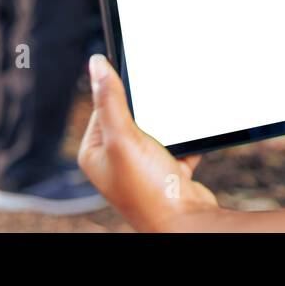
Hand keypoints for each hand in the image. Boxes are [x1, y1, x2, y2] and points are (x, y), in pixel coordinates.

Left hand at [78, 54, 220, 231]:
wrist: (185, 223)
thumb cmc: (148, 190)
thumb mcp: (124, 138)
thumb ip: (111, 100)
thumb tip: (96, 63)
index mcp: (95, 151)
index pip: (103, 105)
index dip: (120, 91)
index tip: (138, 77)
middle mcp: (115, 160)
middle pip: (132, 116)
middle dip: (150, 110)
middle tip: (160, 105)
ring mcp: (141, 166)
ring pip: (156, 129)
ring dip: (169, 126)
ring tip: (173, 131)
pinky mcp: (165, 171)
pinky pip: (176, 144)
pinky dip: (185, 141)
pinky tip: (189, 145)